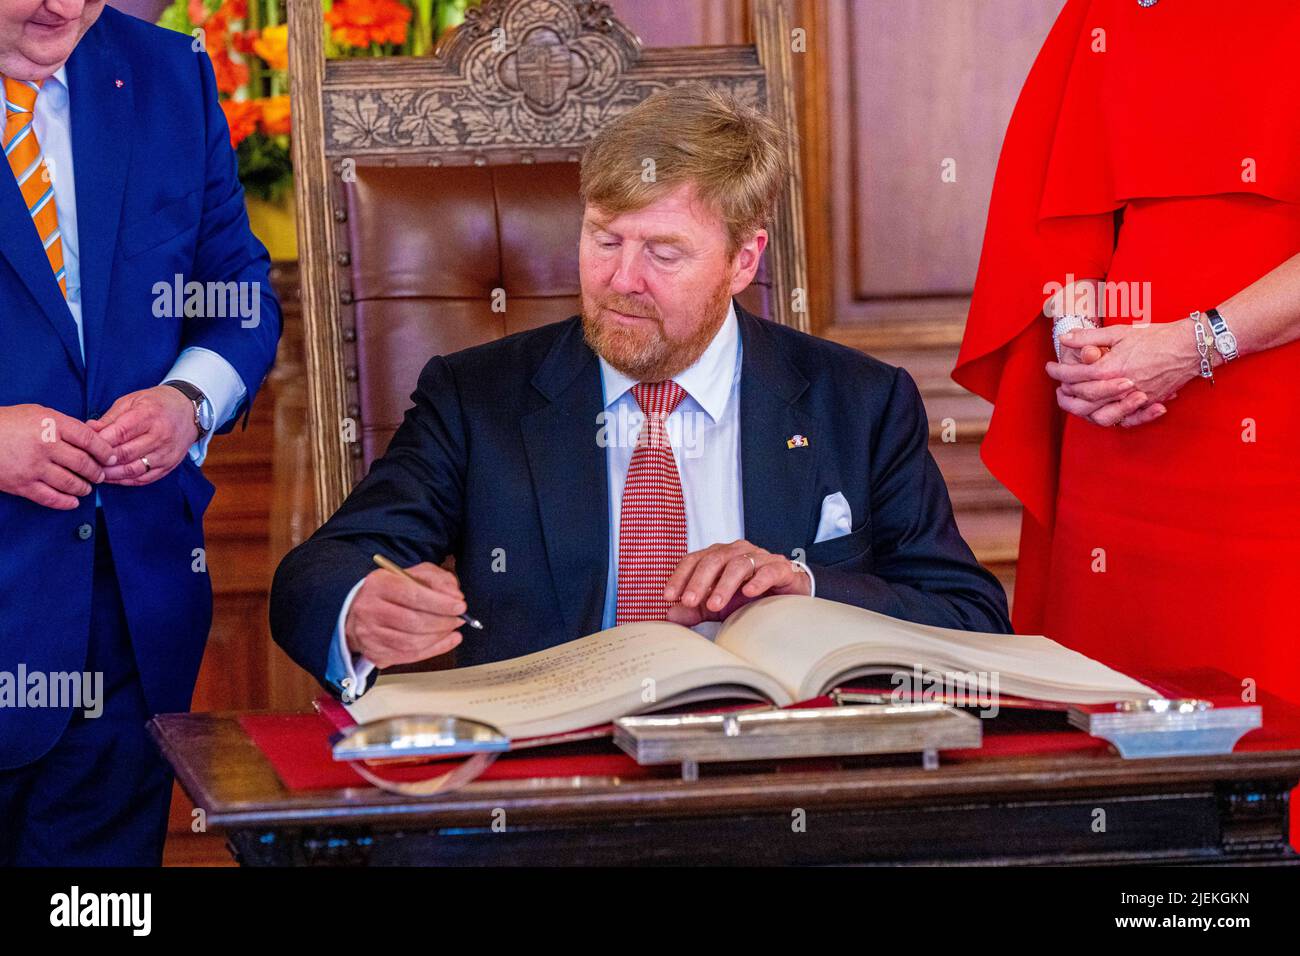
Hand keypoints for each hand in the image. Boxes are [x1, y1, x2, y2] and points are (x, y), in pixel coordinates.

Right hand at [0, 404, 117, 508]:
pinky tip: (73, 502)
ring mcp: (33, 467)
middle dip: (96, 471)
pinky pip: (51, 498)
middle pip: (83, 462)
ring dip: (84, 487)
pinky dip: (66, 502)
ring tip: (87, 487)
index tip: (110, 457)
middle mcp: (45, 445)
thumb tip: (94, 437)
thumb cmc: (8, 422)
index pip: (89, 439)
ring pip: (70, 482)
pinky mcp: (21, 485)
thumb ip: (64, 425)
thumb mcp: (38, 413)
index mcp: (51, 424)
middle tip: (100, 474)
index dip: (104, 450)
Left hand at [89, 386, 199, 484]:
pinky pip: (145, 478)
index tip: (84, 446)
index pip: (120, 433)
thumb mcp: (132, 401)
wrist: (189, 411)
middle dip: (102, 460)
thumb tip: (88, 430)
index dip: (99, 443)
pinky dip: (126, 481)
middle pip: (125, 454)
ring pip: (134, 470)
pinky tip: (113, 477)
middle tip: (85, 462)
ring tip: (96, 472)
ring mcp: (166, 453)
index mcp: (148, 415)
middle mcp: (160, 435)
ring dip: (112, 474)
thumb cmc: (157, 404)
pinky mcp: (170, 465)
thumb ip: (110, 418)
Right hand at [344, 562, 466, 667]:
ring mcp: (369, 634)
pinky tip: (446, 640)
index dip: (440, 603)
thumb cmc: (393, 591)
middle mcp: (369, 609)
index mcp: (379, 584)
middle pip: (413, 621)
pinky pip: (409, 656)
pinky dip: (433, 650)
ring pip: (412, 642)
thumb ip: (437, 579)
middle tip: (459, 619)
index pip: (412, 595)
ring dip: (439, 637)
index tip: (460, 606)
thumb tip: (454, 596)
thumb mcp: (415, 574)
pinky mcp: (374, 652)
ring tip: (451, 628)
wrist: (363, 610)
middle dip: (443, 622)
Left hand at [663, 539, 810, 625]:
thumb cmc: (748, 598)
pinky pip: (768, 570)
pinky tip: (748, 593)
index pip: (694, 560)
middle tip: (689, 601)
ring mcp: (760, 557)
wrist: (786, 597)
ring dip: (724, 585)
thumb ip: (694, 609)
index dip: (679, 576)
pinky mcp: (781, 568)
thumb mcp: (717, 607)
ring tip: (714, 605)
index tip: (668, 596)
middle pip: (714, 559)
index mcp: (718, 556)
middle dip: (699, 581)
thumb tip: (670, 613)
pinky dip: (758, 580)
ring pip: (738, 564)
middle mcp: (737, 551)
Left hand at [1047, 323, 1197, 427]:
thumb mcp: (1120, 332)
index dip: (1058, 371)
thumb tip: (1065, 338)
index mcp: (1111, 368)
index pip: (1074, 375)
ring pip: (1100, 416)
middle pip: (1083, 398)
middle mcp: (1121, 387)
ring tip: (1075, 401)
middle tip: (1058, 385)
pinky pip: (1126, 421)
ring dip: (1084, 411)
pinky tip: (1102, 411)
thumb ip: (1089, 337)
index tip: (1049, 367)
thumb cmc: (1156, 336)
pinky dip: (1112, 419)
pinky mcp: (1148, 404)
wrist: (1191, 346)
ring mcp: (1136, 399)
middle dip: (1066, 392)